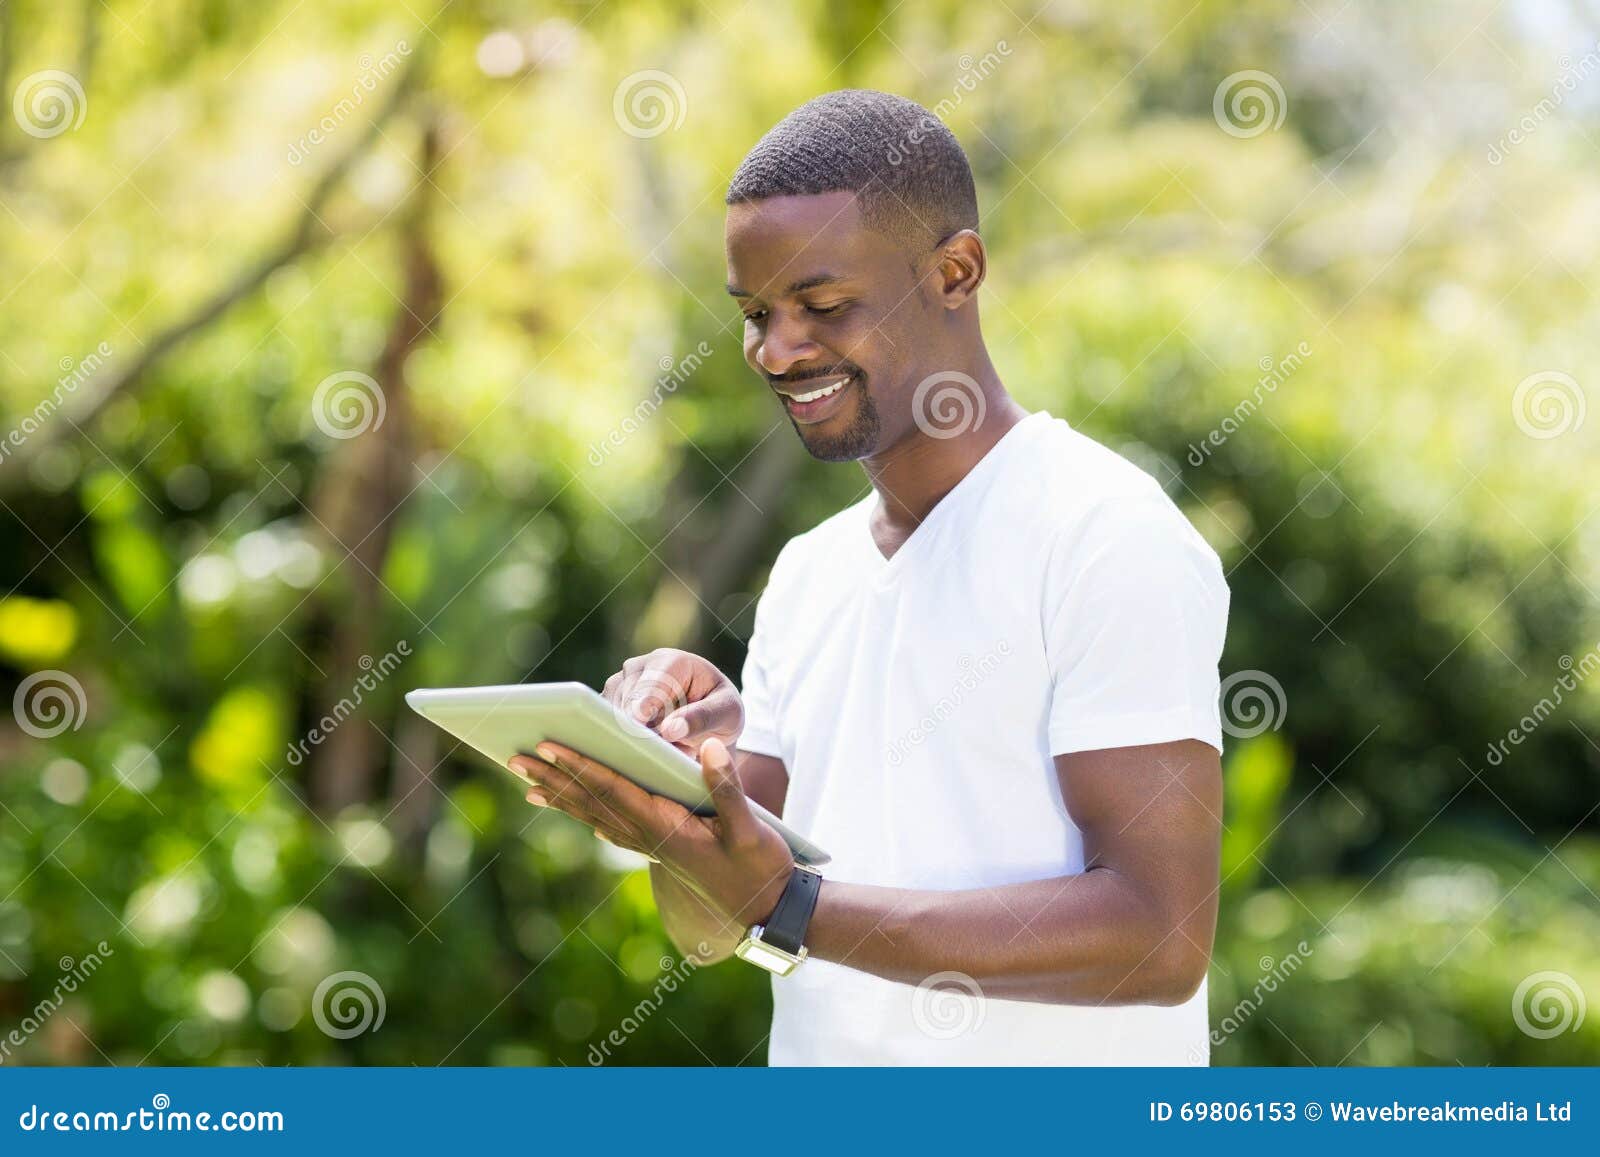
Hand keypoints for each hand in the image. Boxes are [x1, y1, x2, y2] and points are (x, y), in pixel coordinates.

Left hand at [509, 737, 793, 926]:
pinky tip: (569, 807)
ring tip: (527, 777)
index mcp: (666, 826)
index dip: (580, 766)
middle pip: (592, 801)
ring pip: (595, 814)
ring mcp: (651, 845)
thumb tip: (709, 744)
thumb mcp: (752, 828)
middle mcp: (650, 837)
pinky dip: (584, 812)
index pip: (613, 789)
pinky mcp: (659, 849)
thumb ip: (728, 787)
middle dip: (554, 777)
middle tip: (516, 756)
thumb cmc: (761, 869)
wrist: (766, 913)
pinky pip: (610, 826)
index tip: (549, 746)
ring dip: (560, 794)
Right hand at [602, 648, 742, 750]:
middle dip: (644, 729)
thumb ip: (703, 718)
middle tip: (671, 750)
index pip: (652, 683)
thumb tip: (671, 730)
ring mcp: (620, 684)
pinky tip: (650, 749)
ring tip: (669, 747)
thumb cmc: (721, 709)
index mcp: (672, 661)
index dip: (644, 702)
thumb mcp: (727, 713)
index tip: (639, 720)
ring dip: (636, 738)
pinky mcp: (609, 704)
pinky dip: (624, 741)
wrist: (708, 714)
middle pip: (628, 700)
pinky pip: (606, 726)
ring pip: (612, 715)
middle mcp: (640, 667)